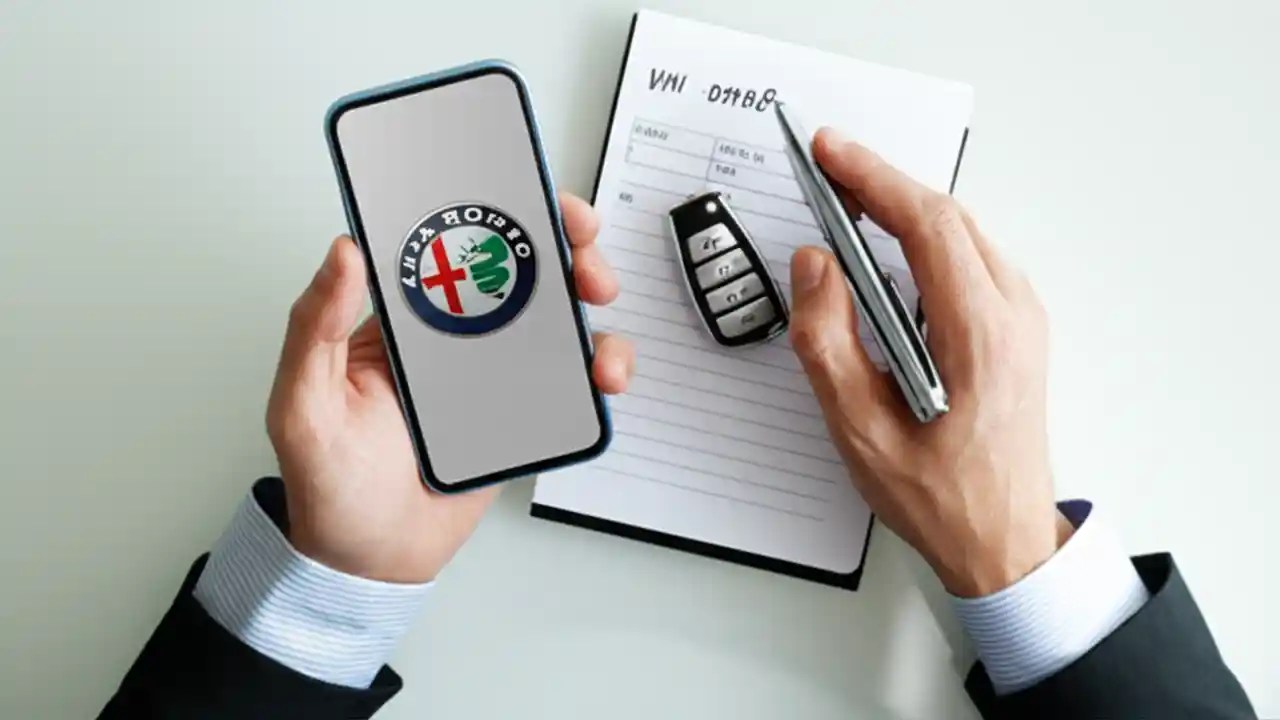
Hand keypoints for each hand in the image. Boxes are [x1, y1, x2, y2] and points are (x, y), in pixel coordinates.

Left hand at [265, 194, 633, 583]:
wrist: (371, 562)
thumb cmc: (328, 483)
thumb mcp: (301, 403)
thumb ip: (313, 327)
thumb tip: (343, 250)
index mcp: (401, 318)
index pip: (452, 241)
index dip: (497, 210)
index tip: (529, 197)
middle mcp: (453, 335)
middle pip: (522, 268)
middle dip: (566, 249)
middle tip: (584, 261)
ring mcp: (494, 373)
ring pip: (559, 317)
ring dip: (592, 304)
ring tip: (598, 320)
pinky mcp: (526, 412)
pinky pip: (574, 380)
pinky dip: (601, 367)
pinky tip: (601, 375)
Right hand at [789, 129, 1069, 596]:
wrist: (1005, 541)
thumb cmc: (942, 499)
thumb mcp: (862, 432)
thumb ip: (829, 344)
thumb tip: (814, 268)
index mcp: (981, 337)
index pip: (927, 226)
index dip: (873, 179)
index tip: (830, 152)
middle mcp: (1014, 317)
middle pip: (947, 218)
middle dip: (882, 183)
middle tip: (827, 166)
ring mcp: (1021, 320)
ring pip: (962, 233)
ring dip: (904, 208)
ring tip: (847, 198)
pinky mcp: (1014, 329)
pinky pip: (970, 258)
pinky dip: (924, 237)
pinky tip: (888, 245)